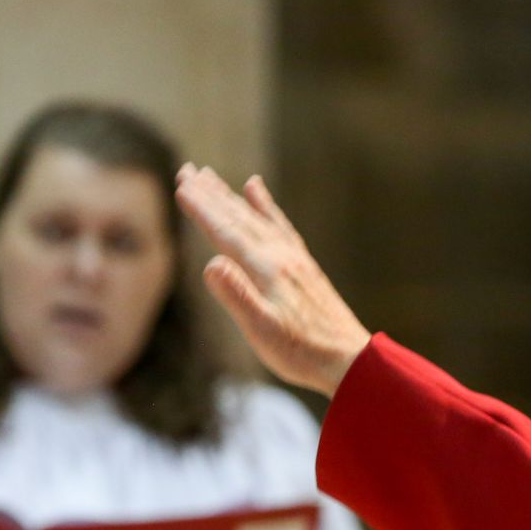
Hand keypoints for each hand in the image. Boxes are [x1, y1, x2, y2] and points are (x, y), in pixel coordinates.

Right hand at [175, 165, 370, 396]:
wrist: (349, 358)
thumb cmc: (302, 352)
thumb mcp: (262, 331)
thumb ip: (237, 296)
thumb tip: (211, 264)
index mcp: (266, 269)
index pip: (227, 232)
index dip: (202, 209)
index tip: (181, 186)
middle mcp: (280, 255)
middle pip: (239, 217)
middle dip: (211, 194)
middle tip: (187, 170)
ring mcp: (294, 258)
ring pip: (256, 217)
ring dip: (231, 196)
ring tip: (210, 176)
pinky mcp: (303, 265)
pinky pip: (278, 225)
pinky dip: (264, 206)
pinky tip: (256, 190)